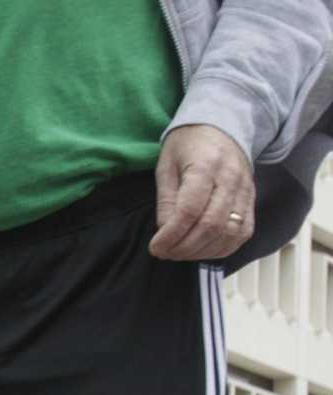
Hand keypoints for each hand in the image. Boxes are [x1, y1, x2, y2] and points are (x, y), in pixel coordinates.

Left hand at [152, 124, 254, 261]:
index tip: (155, 247)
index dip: (171, 235)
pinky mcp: (252, 200)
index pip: (189, 210)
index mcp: (206, 166)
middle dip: (184, 247)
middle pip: (210, 225)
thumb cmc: (188, 146)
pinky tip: (202, 250)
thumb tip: (165, 232)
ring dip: (202, 252)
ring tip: (180, 253)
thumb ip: (166, 199)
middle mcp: (231, 179)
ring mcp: (246, 191)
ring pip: (229, 233)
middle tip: (165, 253)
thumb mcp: (166, 165)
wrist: (221, 128)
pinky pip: (243, 232)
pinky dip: (222, 248)